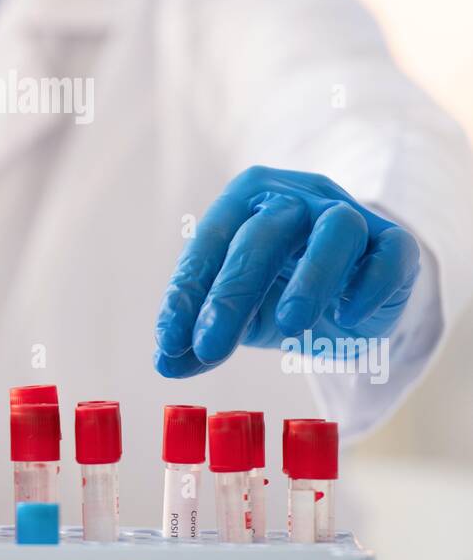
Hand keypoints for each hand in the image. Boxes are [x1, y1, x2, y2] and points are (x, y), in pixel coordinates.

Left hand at [154, 165, 419, 377]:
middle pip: (263, 233)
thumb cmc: (282, 291)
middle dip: (233, 292)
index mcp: (247, 201)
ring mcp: (349, 214)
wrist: (352, 294)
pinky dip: (369, 285)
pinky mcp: (394, 244)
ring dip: (310, 276)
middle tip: (210, 347)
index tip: (169, 343)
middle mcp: (296, 197)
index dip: (187, 292)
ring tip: (289, 324)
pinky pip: (389, 253)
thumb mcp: (238, 315)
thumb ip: (200, 338)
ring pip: (334, 229)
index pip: (211, 241)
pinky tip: (348, 317)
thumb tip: (165, 362)